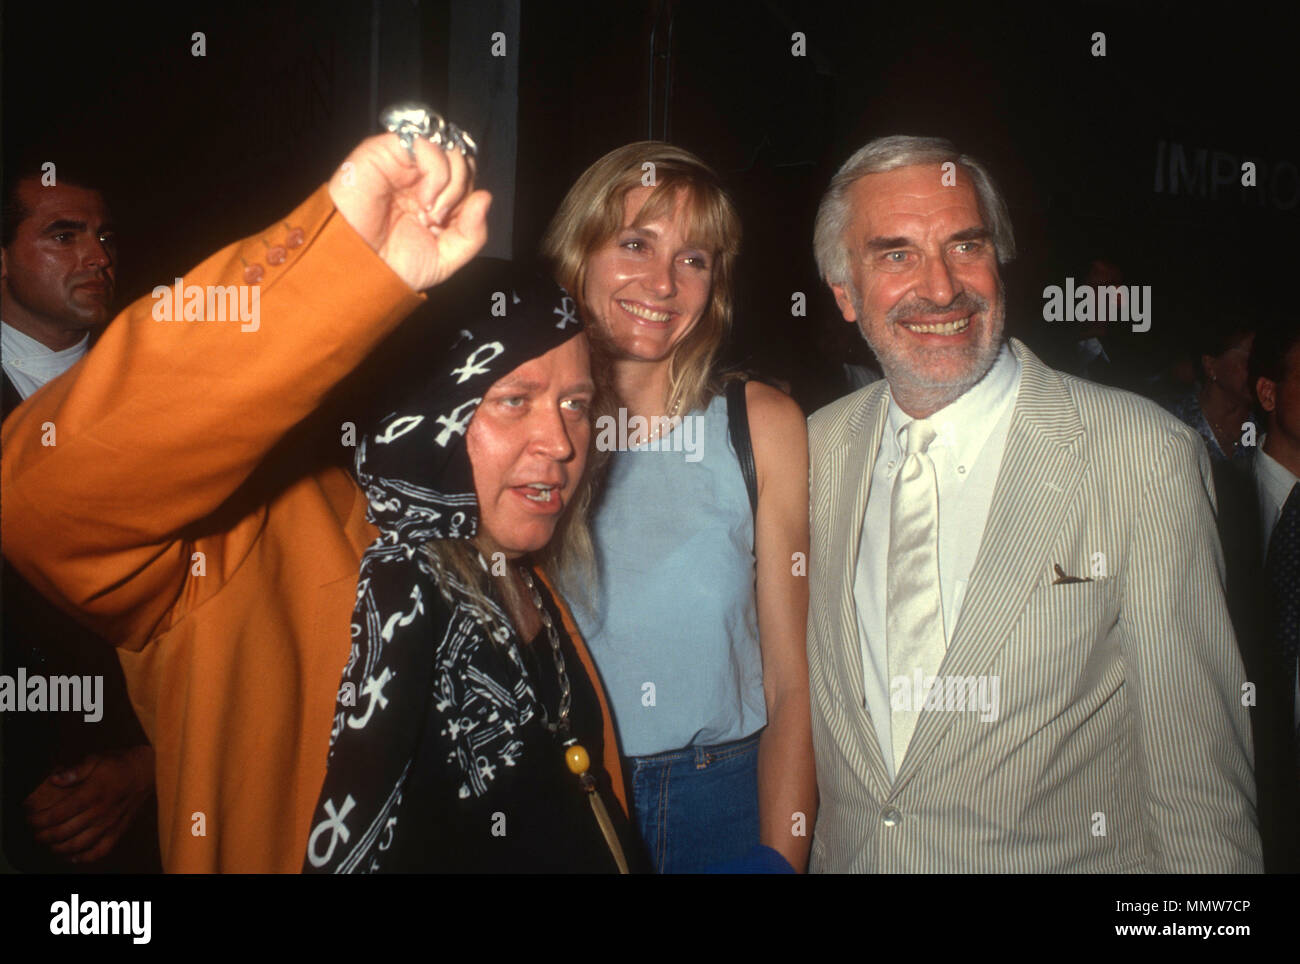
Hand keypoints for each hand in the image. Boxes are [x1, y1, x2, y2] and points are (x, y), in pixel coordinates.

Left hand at [24, 746, 154, 863]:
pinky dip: (83, 857)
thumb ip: (75, 770)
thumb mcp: (96, 758)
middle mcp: (101, 811)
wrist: (148, 771)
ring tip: (48, 844)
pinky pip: (100, 851)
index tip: (29, 818)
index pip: (58, 813)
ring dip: (58, 848)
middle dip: (43, 835)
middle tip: (34, 832)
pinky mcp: (119, 830)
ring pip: (78, 844)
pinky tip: (71, 855)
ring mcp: (110, 823)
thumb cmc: (118, 764)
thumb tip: (54, 779)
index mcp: (93, 793)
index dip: (39, 819)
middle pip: (64, 832)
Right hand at [328, 133, 490, 291]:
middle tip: (440, 219)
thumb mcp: (445, 257)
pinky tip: (423, 199)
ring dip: (452, 183)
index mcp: (432, 195)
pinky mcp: (385, 150)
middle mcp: (419, 175)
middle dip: (463, 188)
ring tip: (430, 212)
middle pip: (462, 156)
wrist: (356, 267)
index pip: (467, 175)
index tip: (448, 226)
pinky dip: (437, 171)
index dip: (469, 196)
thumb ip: (472, 233)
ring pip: (449, 146)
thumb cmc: (392, 264)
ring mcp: (403, 161)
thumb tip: (485, 197)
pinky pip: (426, 141)